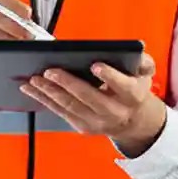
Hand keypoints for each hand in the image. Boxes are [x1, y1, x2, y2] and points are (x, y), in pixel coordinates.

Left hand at [20, 53, 167, 157]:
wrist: (133, 122)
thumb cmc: (134, 91)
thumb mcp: (145, 74)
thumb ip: (143, 61)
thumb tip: (136, 52)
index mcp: (133, 96)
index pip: (123, 86)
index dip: (110, 76)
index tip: (96, 65)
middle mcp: (115, 112)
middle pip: (90, 98)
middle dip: (68, 84)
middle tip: (51, 71)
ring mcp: (97, 122)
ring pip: (71, 106)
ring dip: (50, 92)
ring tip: (35, 79)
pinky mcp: (82, 126)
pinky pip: (61, 112)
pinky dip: (45, 100)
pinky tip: (32, 89)